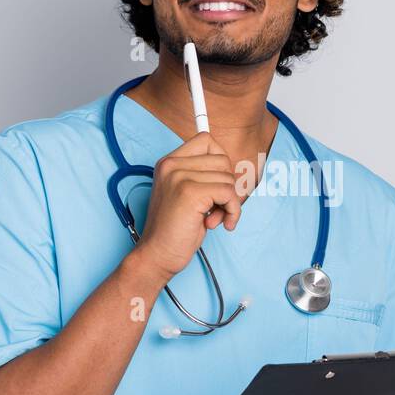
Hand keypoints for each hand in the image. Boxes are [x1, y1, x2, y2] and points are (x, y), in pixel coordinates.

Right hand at [133, 131, 241, 279]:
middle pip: (222, 159)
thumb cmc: (175, 230)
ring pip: (228, 178)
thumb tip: (237, 168)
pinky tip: (222, 224)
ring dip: (230, 202)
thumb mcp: (187, 195)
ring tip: (215, 219)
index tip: (219, 184)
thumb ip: (204, 177)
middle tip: (217, 207)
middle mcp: (171, 165)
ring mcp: (180, 177)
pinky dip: (233, 211)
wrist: (157, 255)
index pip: (206, 140)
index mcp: (168, 162)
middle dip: (228, 185)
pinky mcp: (190, 193)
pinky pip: (229, 193)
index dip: (220, 162)